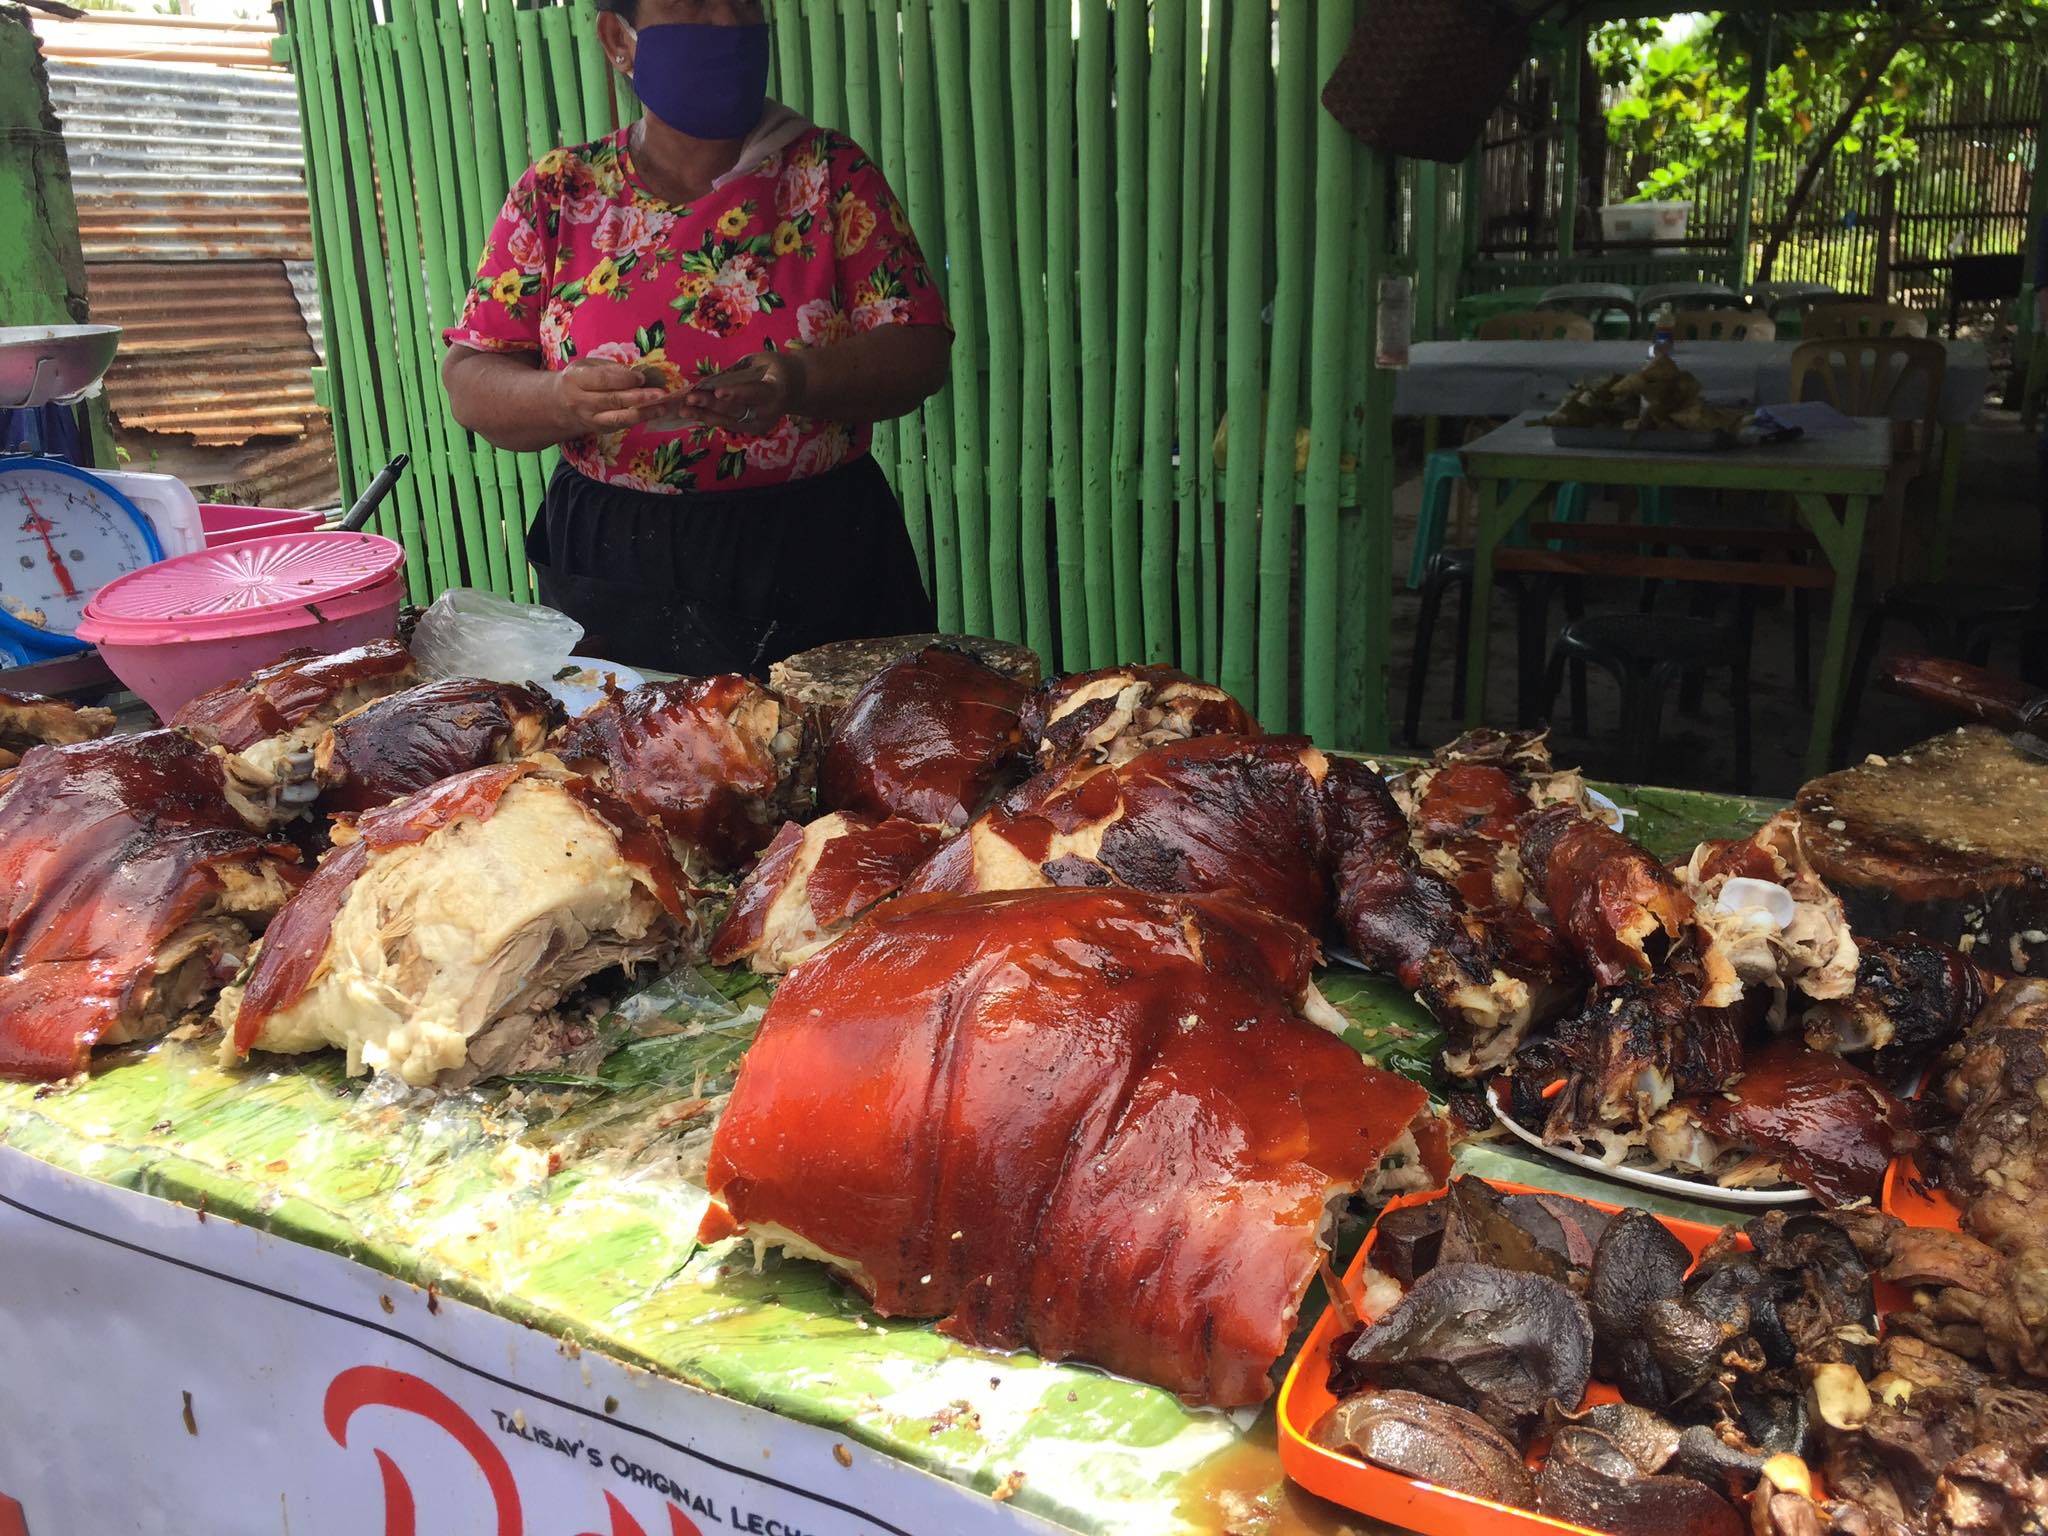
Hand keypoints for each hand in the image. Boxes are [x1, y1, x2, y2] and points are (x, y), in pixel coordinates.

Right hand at [551, 358, 682, 436]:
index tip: (642, 377)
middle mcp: (581, 402)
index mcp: (576, 380)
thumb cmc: (579, 379)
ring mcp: (591, 419)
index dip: (624, 379)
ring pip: (619, 418)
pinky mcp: (602, 429)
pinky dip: (640, 418)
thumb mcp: (588, 366)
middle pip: (613, 400)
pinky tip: (655, 412)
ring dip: (643, 413)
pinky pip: (623, 425)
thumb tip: (636, 373)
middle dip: (639, 397)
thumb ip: (610, 369)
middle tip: (660, 394)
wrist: (560, 404)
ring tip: (662, 408)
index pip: (602, 380)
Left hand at [682, 351, 806, 433]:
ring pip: (730, 420)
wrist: (795, 388)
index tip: (717, 391)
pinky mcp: (754, 429)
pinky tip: (694, 413)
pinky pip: (730, 424)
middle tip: (691, 398)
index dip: (736, 393)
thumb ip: (739, 372)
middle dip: (712, 404)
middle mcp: (769, 411)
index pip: (754, 392)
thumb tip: (712, 380)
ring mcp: (762, 423)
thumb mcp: (760, 361)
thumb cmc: (775, 368)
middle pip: (738, 409)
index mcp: (775, 390)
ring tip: (685, 409)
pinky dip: (711, 418)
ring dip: (706, 415)